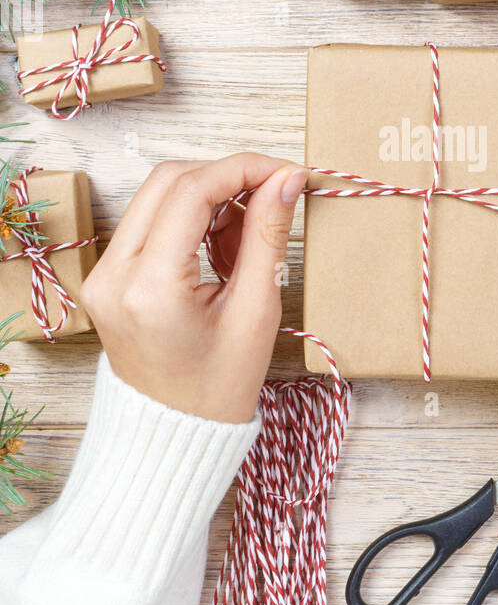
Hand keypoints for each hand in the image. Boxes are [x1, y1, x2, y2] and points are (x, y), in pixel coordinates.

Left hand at [80, 154, 307, 422]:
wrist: (174, 435)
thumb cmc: (218, 388)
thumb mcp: (256, 311)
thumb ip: (269, 236)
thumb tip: (287, 178)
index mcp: (150, 287)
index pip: (192, 191)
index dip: (244, 169)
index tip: (285, 172)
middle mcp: (113, 273)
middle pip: (169, 180)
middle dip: (227, 178)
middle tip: (272, 196)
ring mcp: (102, 273)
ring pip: (158, 195)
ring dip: (209, 199)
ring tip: (246, 242)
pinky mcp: (106, 275)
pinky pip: (149, 221)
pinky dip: (190, 220)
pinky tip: (221, 252)